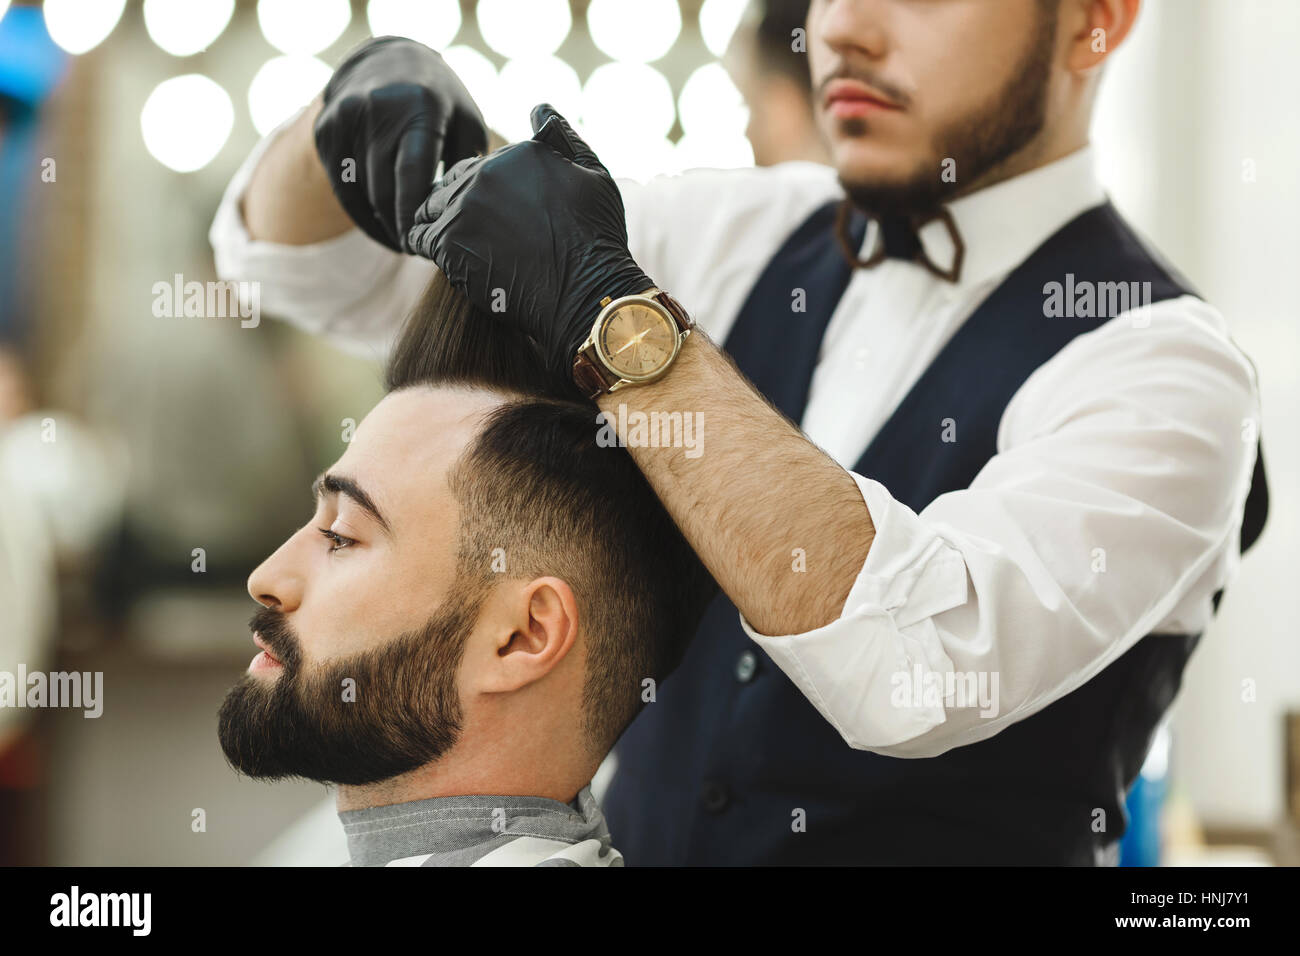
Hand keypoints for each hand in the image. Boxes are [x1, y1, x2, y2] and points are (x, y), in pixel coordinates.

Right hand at [313, 36, 487, 250]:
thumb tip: (466, 214)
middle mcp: (377, 109)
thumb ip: (468, 164)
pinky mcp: (326, 132)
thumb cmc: (439, 102)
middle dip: (400, 228)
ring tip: (405, 241)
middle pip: (384, 190)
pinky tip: (383, 231)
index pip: (411, 173)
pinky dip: (363, 215)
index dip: (414, 216)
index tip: (423, 245)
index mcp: (418, 107)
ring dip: (384, 224)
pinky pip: (343, 189)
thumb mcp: (465, 121)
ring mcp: (345, 119)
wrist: (386, 60)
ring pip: (363, 194)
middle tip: (417, 249)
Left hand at [405, 104, 651, 384]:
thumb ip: (561, 138)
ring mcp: (463, 208)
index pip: (478, 165)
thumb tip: (538, 108)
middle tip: (468, 231)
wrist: (586, 292)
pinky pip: (419, 236)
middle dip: (455, 203)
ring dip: (436, 221)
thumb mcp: (592, 174)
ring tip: (453, 243)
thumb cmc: (596, 240)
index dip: (482, 190)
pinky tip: (443, 257)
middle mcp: (485, 174)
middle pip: (450, 182)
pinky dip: (425, 244)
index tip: (491, 214)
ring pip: (430, 206)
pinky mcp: (447, 244)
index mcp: (516, 154)